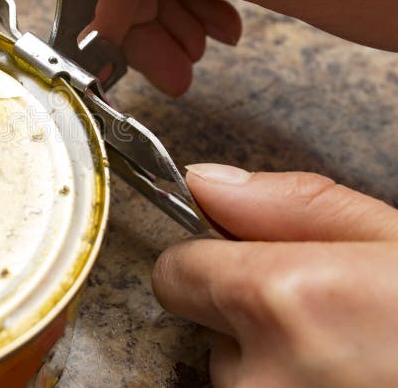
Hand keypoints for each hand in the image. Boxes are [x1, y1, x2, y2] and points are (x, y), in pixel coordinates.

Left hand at [152, 163, 397, 386]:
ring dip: (263, 355)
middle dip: (237, 306)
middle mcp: (258, 372)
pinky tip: (336, 373)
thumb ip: (291, 206)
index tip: (238, 255)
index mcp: (281, 300)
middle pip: (197, 321)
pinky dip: (282, 381)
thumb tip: (206, 183)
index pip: (174, 271)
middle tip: (311, 307)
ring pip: (228, 368)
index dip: (207, 256)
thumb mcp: (391, 239)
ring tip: (337, 348)